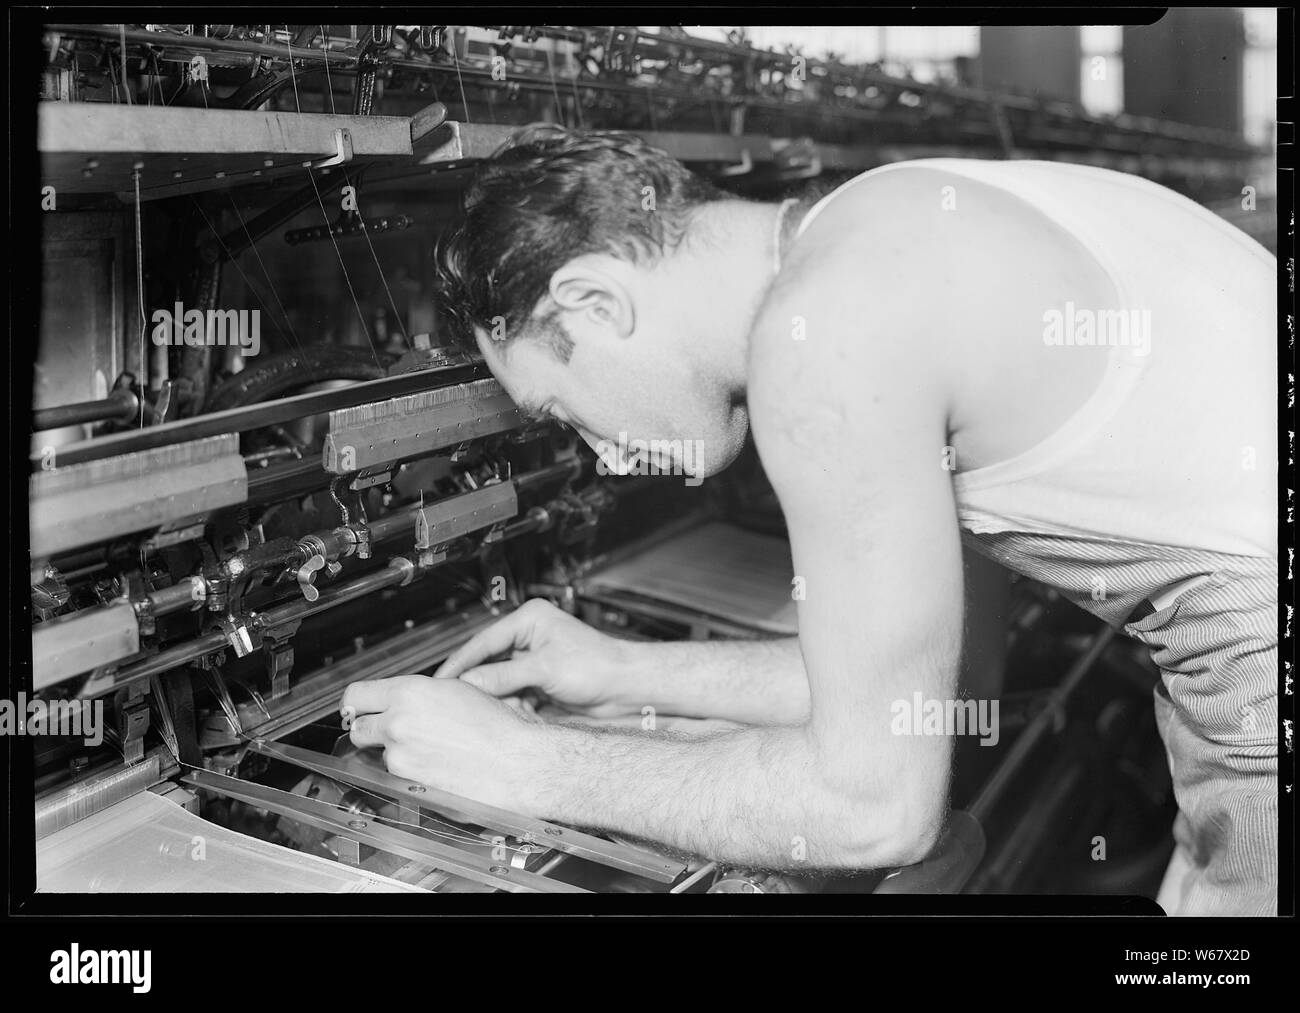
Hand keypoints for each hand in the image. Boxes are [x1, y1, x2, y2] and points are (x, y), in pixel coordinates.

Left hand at [340, 675, 541, 812]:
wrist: (515, 763)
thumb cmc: (497, 728)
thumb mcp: (458, 691)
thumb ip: (420, 693)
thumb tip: (402, 699)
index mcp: (410, 692)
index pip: (355, 695)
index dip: (356, 704)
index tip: (360, 709)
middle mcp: (398, 722)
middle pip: (357, 728)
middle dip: (370, 731)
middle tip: (390, 732)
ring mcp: (399, 756)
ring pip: (379, 755)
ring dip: (395, 753)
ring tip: (429, 751)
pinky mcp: (406, 783)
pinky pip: (396, 777)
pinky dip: (409, 774)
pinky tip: (435, 768)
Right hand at [434, 599, 638, 718]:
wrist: (627, 689)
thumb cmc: (599, 665)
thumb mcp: (545, 669)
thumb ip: (504, 676)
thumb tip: (470, 681)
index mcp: (529, 620)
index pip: (483, 641)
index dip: (460, 662)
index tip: (441, 681)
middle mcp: (529, 638)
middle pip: (488, 662)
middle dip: (478, 684)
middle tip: (455, 702)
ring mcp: (534, 662)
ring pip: (499, 682)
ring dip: (497, 699)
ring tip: (486, 712)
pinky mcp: (540, 683)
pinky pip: (513, 695)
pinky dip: (511, 707)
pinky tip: (511, 716)